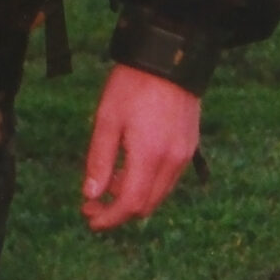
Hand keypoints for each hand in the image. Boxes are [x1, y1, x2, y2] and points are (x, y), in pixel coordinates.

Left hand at [81, 64, 200, 229]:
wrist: (168, 59)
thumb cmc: (132, 85)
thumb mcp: (106, 119)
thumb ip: (99, 160)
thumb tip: (90, 195)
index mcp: (150, 156)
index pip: (130, 203)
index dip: (109, 218)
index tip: (89, 219)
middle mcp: (172, 162)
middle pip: (146, 205)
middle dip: (118, 211)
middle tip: (92, 204)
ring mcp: (184, 156)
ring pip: (158, 195)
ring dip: (132, 198)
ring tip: (106, 185)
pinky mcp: (189, 147)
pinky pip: (168, 180)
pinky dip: (147, 184)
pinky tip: (127, 171)